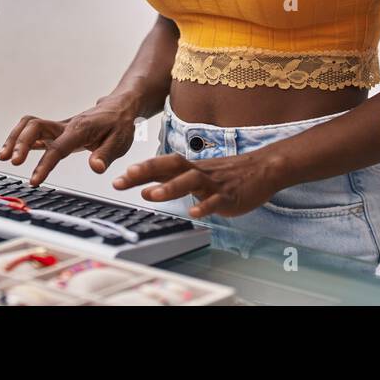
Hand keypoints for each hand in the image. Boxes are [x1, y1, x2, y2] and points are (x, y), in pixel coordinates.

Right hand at [0, 96, 140, 186]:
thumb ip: (106, 155)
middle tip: (13, 162)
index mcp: (80, 129)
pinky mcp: (56, 131)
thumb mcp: (120, 141)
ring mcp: (59, 127)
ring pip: (29, 125)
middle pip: (34, 126)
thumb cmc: (120, 124)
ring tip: (3, 156)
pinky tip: (11, 153)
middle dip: (21, 143)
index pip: (57, 147)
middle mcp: (65, 125)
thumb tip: (95, 168)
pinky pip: (33, 131)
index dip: (44, 164)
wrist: (120, 108)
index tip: (34, 180)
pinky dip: (20, 140)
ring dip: (14, 138)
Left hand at [111, 149, 286, 218]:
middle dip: (145, 173)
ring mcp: (214, 183)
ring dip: (170, 188)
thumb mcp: (196, 175)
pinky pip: (216, 200)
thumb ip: (172, 181)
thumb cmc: (226, 173)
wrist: (262, 169)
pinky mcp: (229, 195)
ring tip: (151, 196)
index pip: (160, 165)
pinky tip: (194, 213)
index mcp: (190, 167)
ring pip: (190, 181)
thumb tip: (145, 188)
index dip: (139, 171)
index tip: (117, 178)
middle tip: (123, 180)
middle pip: (169, 167)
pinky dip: (205, 206)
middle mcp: (199, 171)